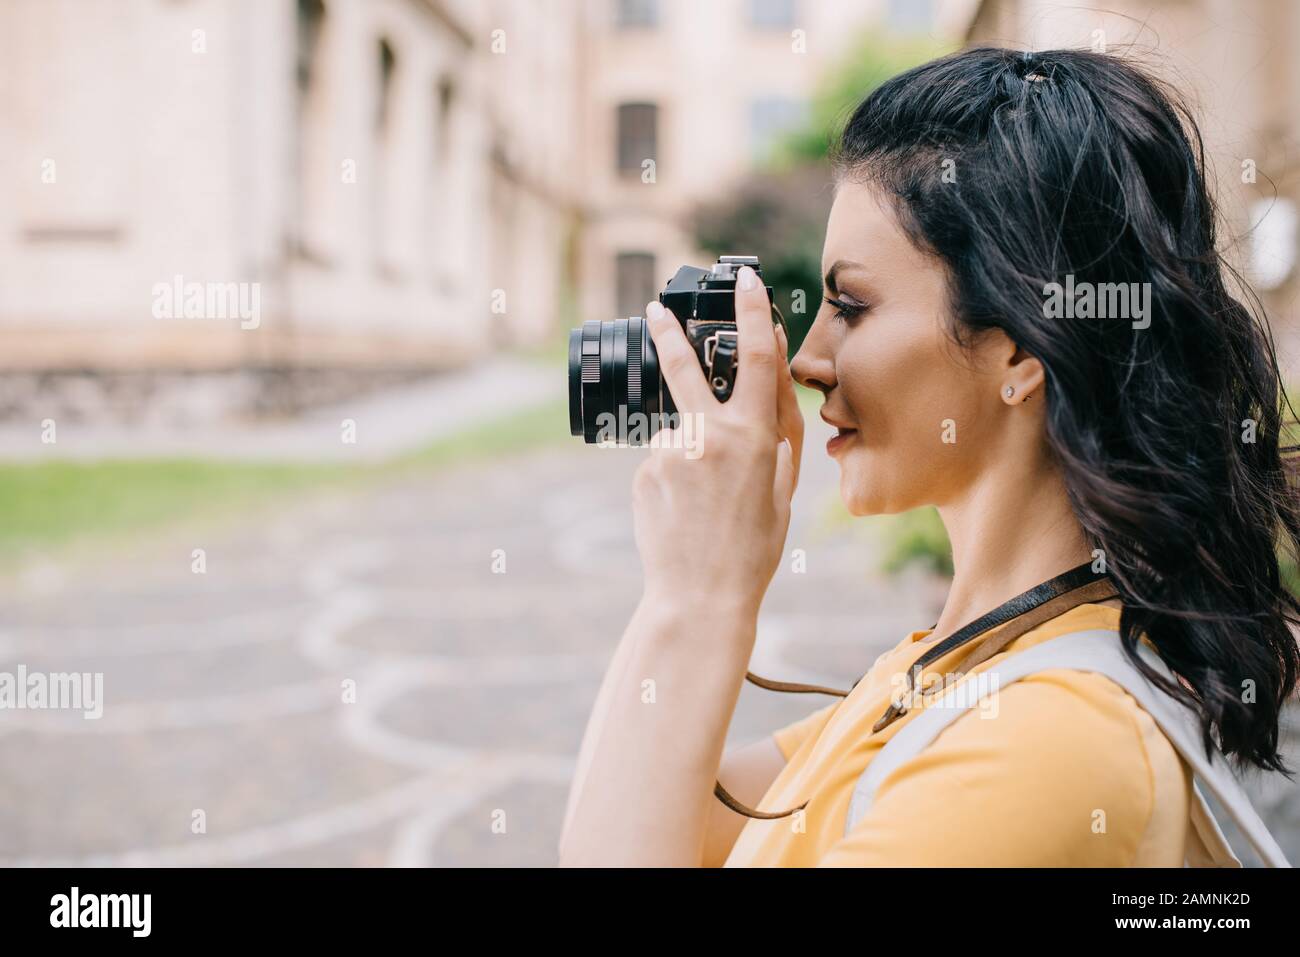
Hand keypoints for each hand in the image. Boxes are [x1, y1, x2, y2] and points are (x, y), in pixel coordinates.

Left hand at [632, 265, 803, 623]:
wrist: (700, 595)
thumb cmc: (754, 548)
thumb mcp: (785, 490)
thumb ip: (781, 435)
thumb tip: (773, 390)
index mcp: (753, 437)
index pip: (757, 357)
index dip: (752, 311)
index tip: (745, 280)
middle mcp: (707, 435)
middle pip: (682, 365)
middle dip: (669, 329)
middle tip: (655, 305)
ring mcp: (669, 452)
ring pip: (680, 430)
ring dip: (691, 450)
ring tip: (703, 501)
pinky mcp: (643, 473)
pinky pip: (663, 460)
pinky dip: (675, 474)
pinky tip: (684, 511)